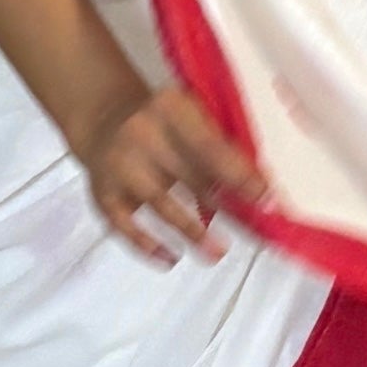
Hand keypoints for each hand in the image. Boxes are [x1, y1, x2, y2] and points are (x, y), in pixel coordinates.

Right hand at [73, 78, 264, 262]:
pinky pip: (125, 226)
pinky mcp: (102, 193)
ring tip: (217, 253)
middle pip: (188, 175)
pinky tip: (171, 258)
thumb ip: (219, 146)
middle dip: (223, 205)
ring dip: (191, 232)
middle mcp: (141, 134)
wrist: (103, 119)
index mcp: (169, 108)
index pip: (209, 146)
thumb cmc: (164, 123)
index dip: (238, 174)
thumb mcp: (190, 117)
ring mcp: (118, 165)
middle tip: (253, 231)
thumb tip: (260, 189)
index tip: (264, 198)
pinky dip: (147, 245)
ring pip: (160, 203)